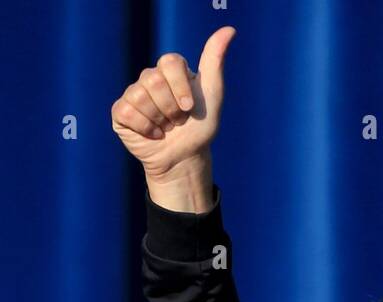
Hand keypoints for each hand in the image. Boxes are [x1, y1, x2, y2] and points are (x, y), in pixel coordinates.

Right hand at [111, 26, 235, 182]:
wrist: (185, 159)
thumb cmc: (199, 128)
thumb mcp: (212, 95)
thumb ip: (215, 61)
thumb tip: (230, 29)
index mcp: (169, 70)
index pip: (169, 62)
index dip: (180, 88)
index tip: (190, 108)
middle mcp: (150, 78)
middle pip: (154, 81)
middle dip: (171, 108)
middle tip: (177, 121)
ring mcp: (133, 94)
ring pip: (140, 97)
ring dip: (158, 120)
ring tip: (165, 128)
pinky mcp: (121, 112)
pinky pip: (127, 111)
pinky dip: (145, 128)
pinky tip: (153, 134)